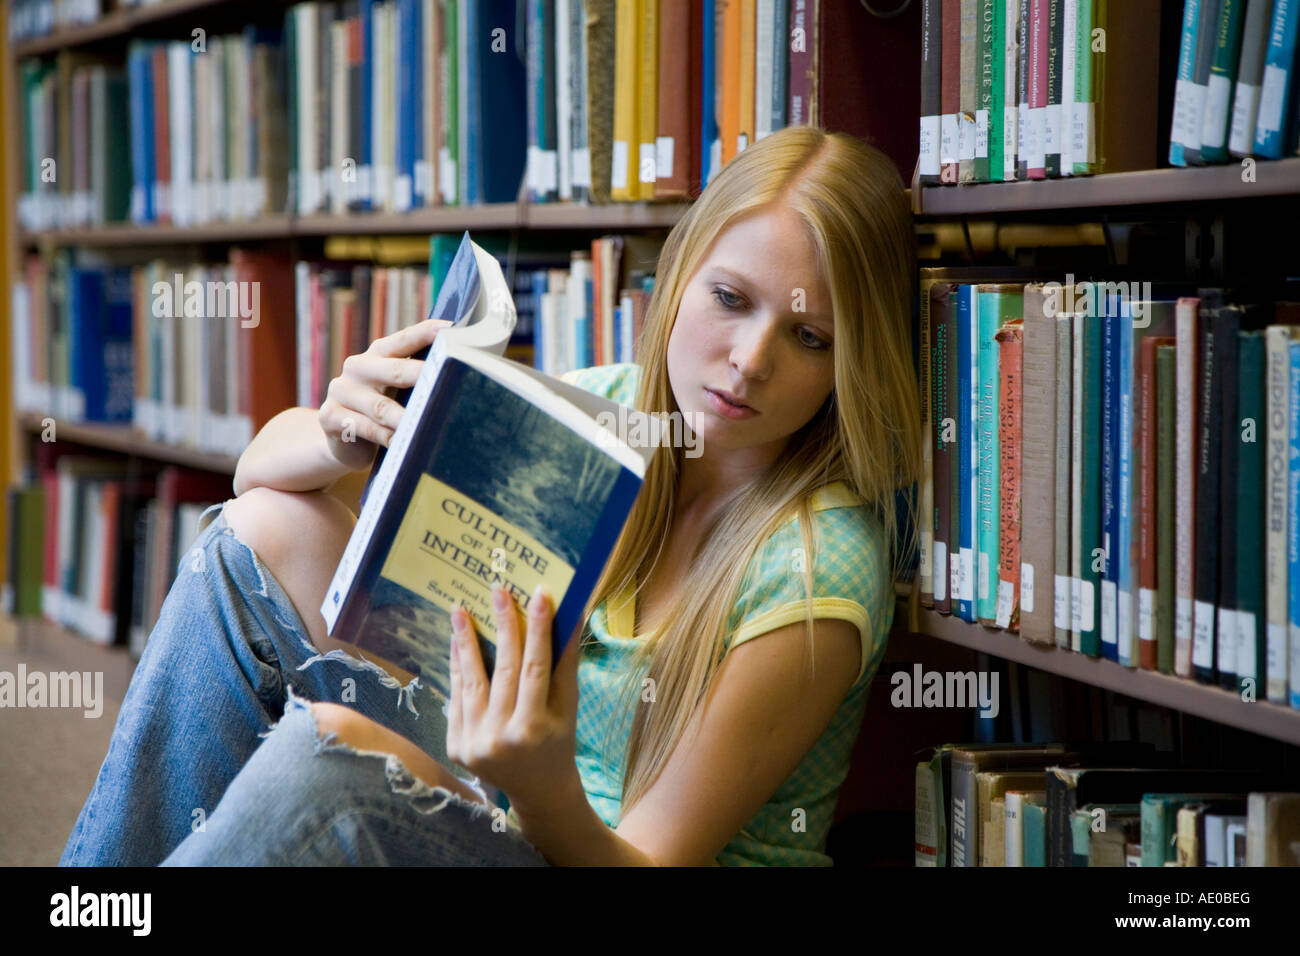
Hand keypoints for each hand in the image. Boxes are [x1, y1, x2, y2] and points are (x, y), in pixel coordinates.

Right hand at [318, 318, 453, 470]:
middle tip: (446, 381)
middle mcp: (358, 367)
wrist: (342, 441)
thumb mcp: (396, 389)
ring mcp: (342, 390)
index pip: (405, 339)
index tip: (451, 329)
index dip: (427, 333)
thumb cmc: (382, 410)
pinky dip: (385, 437)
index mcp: (378, 353)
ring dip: (405, 418)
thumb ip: (416, 378)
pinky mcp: (330, 416)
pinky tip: (401, 443)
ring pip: (381, 406)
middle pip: (395, 371)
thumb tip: (457, 375)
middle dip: (423, 376)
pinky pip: (363, 427)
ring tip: (427, 425)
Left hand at [445, 582, 582, 811]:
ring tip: (460, 610)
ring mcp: (473, 744)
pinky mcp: (456, 746)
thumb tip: (570, 614)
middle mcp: (500, 738)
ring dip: (465, 642)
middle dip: (502, 626)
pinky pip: (457, 698)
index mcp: (534, 729)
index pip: (535, 668)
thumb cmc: (559, 740)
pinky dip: (457, 669)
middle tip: (498, 590)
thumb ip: (565, 662)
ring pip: (471, 682)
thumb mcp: (568, 705)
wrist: (537, 790)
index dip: (538, 630)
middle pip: (502, 671)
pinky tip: (456, 642)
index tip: (540, 594)